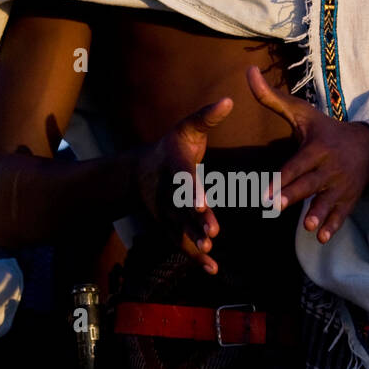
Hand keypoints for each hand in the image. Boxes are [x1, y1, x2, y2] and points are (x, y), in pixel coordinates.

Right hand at [139, 97, 233, 273]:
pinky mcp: (169, 227)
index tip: (202, 202)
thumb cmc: (170, 147)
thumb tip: (230, 99)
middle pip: (181, 208)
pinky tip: (213, 269)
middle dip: (195, 221)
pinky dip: (196, 257)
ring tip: (209, 248)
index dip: (192, 191)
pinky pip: (182, 244)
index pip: (182, 178)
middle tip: (211, 231)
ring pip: (180, 228)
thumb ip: (207, 117)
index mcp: (173, 165)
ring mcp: (166, 211)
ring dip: (194, 240)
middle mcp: (167, 191)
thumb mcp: (186, 128)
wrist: (139, 173)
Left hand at [245, 64, 368, 242]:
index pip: (297, 164)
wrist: (368, 145)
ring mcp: (342, 185)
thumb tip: (248, 72)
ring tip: (307, 227)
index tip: (266, 191)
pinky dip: (333, 225)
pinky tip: (322, 238)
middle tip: (276, 207)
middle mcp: (330, 167)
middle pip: (310, 184)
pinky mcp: (349, 199)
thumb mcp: (302, 113)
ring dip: (318, 214)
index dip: (282, 178)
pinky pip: (342, 213)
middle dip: (294, 195)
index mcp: (317, 148)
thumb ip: (272, 98)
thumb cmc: (325, 129)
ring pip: (328, 201)